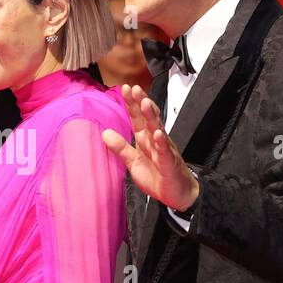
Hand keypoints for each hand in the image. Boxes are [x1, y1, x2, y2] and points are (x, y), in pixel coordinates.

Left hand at [102, 83, 200, 211]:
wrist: (177, 194)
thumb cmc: (157, 176)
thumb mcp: (133, 162)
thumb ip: (120, 148)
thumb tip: (105, 133)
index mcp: (145, 139)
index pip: (137, 118)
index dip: (131, 104)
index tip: (125, 88)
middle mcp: (155, 140)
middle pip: (148, 118)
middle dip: (141, 103)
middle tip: (135, 88)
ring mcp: (164, 150)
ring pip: (157, 130)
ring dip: (152, 117)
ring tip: (145, 103)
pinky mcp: (169, 163)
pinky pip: (165, 151)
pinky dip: (161, 142)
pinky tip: (157, 133)